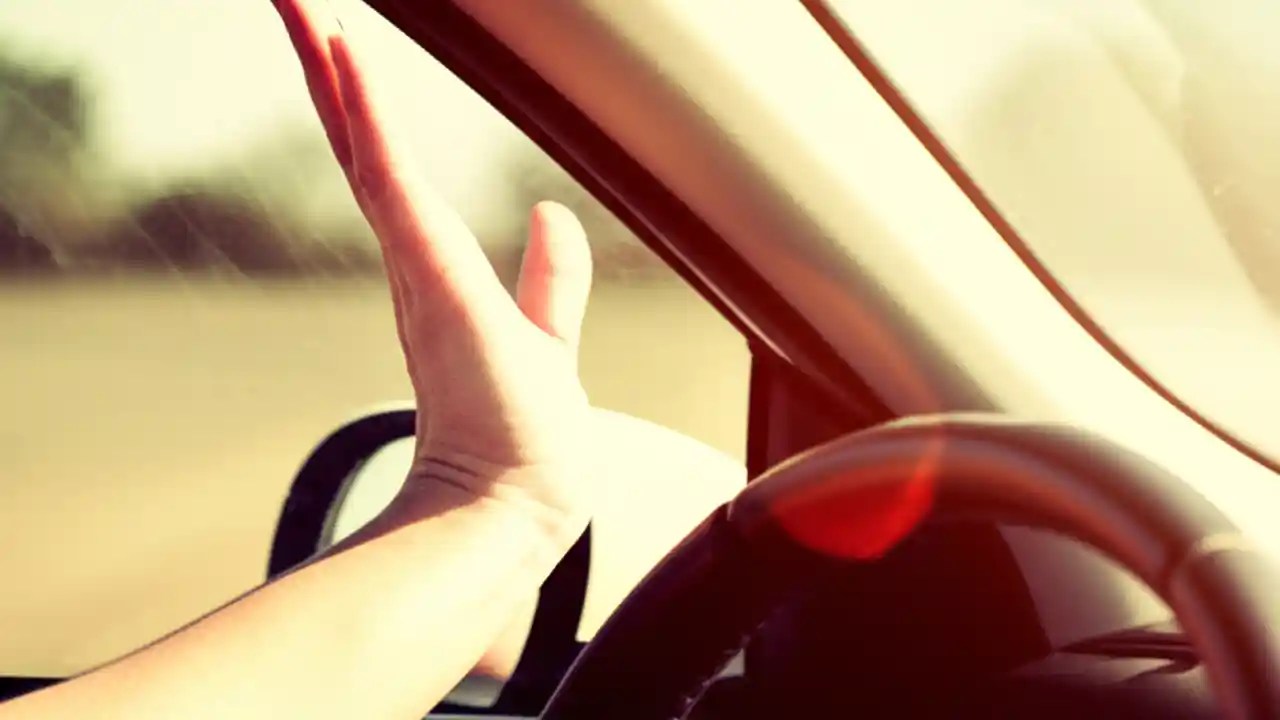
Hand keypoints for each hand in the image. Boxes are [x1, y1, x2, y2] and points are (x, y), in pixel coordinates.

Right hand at [278, 0, 593, 553]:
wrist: (518, 505)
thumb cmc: (527, 439)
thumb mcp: (547, 336)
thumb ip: (554, 280)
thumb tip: (556, 215)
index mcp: (435, 271)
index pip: (389, 172)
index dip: (363, 114)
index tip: (343, 58)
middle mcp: (413, 262)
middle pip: (361, 148)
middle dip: (329, 75)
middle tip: (293, 5)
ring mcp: (415, 266)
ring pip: (365, 149)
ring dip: (332, 73)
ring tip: (297, 4)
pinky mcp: (430, 274)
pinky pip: (393, 178)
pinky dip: (368, 116)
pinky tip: (344, 54)